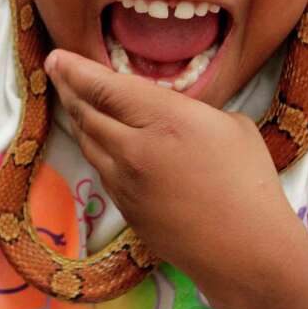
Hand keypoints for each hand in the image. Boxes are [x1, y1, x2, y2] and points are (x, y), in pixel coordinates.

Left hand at [44, 49, 291, 271]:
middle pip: (86, 113)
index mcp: (164, 119)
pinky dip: (94, 148)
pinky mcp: (124, 209)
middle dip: (67, 88)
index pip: (105, 88)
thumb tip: (170, 112)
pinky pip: (100, 169)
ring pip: (88, 142)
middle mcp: (134, 148)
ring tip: (73, 100)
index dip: (75, 70)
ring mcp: (124, 182)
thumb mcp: (230, 125)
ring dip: (78, 118)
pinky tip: (97, 140)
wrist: (246, 251)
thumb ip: (189, 110)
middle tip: (56, 71)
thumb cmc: (251, 183)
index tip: (56, 57)